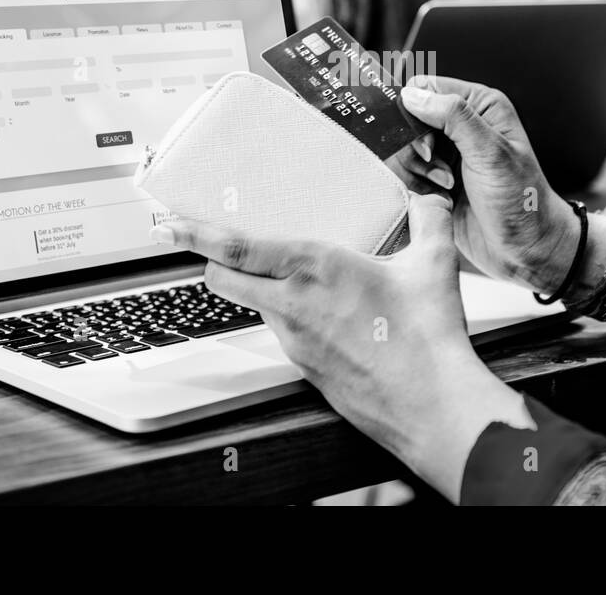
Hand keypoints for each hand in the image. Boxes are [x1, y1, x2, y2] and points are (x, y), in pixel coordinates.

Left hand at [154, 193, 532, 501]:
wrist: (430, 406)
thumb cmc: (426, 339)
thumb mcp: (434, 264)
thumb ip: (429, 219)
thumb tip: (429, 198)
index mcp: (315, 268)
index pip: (237, 249)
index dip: (198, 235)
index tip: (171, 226)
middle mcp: (293, 305)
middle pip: (225, 281)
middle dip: (212, 262)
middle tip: (214, 248)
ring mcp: (295, 341)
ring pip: (256, 306)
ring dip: (261, 290)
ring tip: (293, 279)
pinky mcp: (306, 368)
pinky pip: (285, 333)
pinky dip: (292, 318)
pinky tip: (325, 316)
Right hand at [393, 76, 581, 294]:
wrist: (527, 250)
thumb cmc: (523, 201)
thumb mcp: (491, 153)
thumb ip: (454, 117)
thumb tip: (413, 95)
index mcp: (480, 106)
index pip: (426, 88)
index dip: (415, 112)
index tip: (425, 141)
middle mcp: (462, 126)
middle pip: (407, 121)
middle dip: (416, 148)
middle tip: (440, 168)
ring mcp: (447, 155)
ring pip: (402, 151)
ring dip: (418, 172)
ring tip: (447, 186)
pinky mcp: (436, 182)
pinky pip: (406, 176)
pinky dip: (416, 188)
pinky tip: (442, 199)